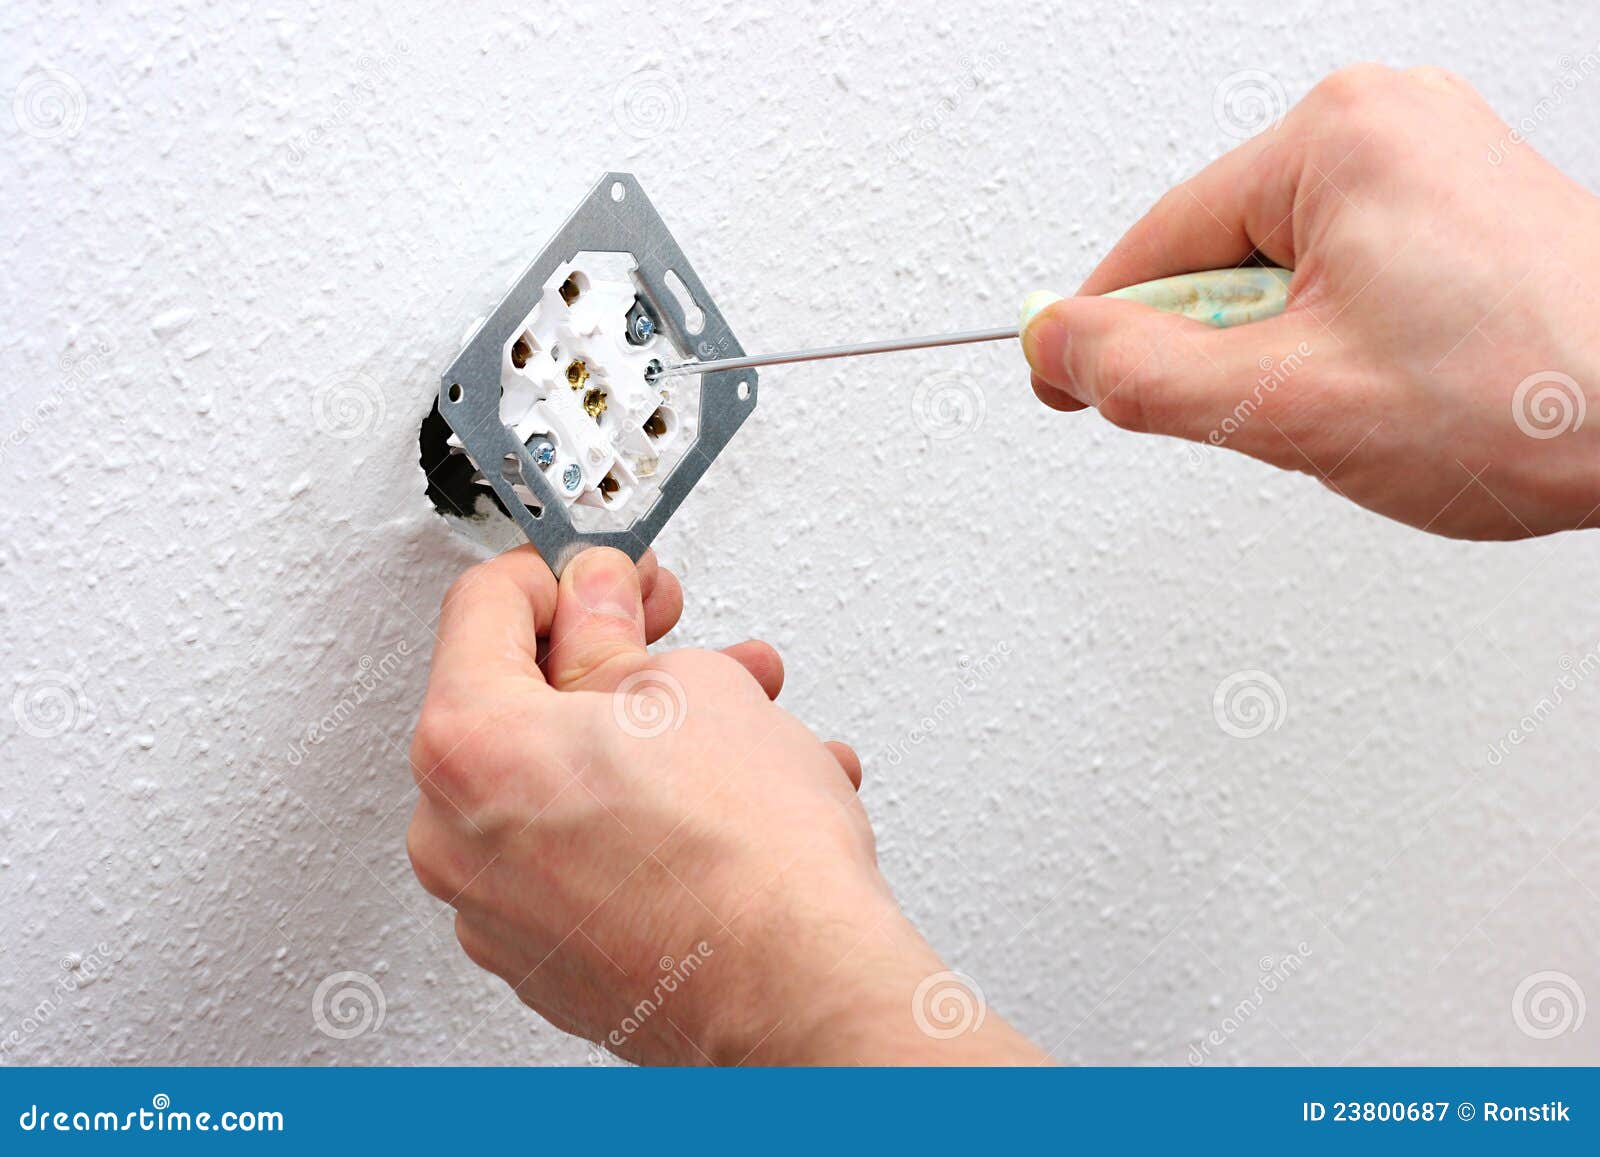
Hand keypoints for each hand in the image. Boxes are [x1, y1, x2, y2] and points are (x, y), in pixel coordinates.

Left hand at [405, 545, 1041, 1064]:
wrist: (797, 990)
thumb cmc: (745, 858)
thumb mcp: (689, 684)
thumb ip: (615, 626)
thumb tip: (596, 599)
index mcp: (467, 747)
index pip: (485, 606)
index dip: (563, 571)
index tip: (610, 574)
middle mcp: (455, 838)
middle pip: (520, 703)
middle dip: (613, 661)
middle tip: (670, 635)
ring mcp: (498, 911)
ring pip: (562, 784)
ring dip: (646, 739)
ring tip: (741, 718)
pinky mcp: (550, 959)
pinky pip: (583, 855)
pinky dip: (642, 817)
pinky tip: (729, 796)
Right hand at [1023, 64, 1599, 539]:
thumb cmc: (1536, 396)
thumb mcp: (1290, 403)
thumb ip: (1143, 377)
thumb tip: (1059, 345)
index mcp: (1339, 137)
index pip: (1160, 239)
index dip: (1103, 327)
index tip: (1064, 381)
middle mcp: (1389, 123)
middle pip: (1221, 254)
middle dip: (1228, 348)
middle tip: (1285, 408)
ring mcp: (1432, 159)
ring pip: (1281, 274)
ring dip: (1286, 351)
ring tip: (1365, 395)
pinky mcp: (1460, 204)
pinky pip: (1342, 272)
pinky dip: (1338, 337)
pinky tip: (1394, 379)